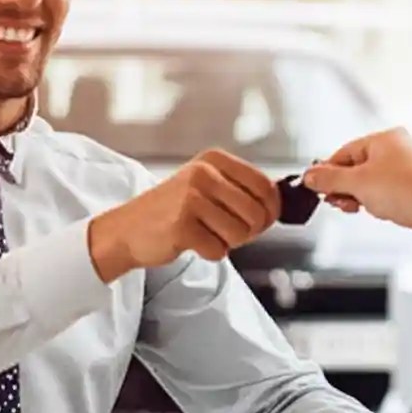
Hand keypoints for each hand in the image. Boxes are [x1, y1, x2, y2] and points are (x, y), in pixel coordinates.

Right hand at [88, 149, 280, 281]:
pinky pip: (219, 250)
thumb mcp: (208, 187)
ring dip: (227, 242)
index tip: (258, 221)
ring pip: (240, 234)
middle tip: (225, 231)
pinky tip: (191, 241)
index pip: (266, 187)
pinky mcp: (181, 225)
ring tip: (205, 232)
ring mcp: (191, 198)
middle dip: (248, 232)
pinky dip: (209, 252)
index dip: (270, 212)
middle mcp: (204, 174)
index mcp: (215, 160)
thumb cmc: (174, 211)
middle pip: (257, 214)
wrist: (128, 229)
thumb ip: (243, 191)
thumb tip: (283, 203)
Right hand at [302, 128, 411, 254]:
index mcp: (385, 139)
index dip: (328, 172)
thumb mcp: (358, 184)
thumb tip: (311, 176)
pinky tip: (379, 212)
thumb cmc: (410, 192)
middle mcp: (397, 151)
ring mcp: (406, 171)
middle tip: (337, 200)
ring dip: (359, 197)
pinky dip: (376, 204)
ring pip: (370, 183)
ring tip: (360, 207)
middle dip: (344, 187)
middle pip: (356, 168)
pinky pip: (384, 195)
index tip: (315, 186)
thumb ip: (330, 180)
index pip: (344, 152)